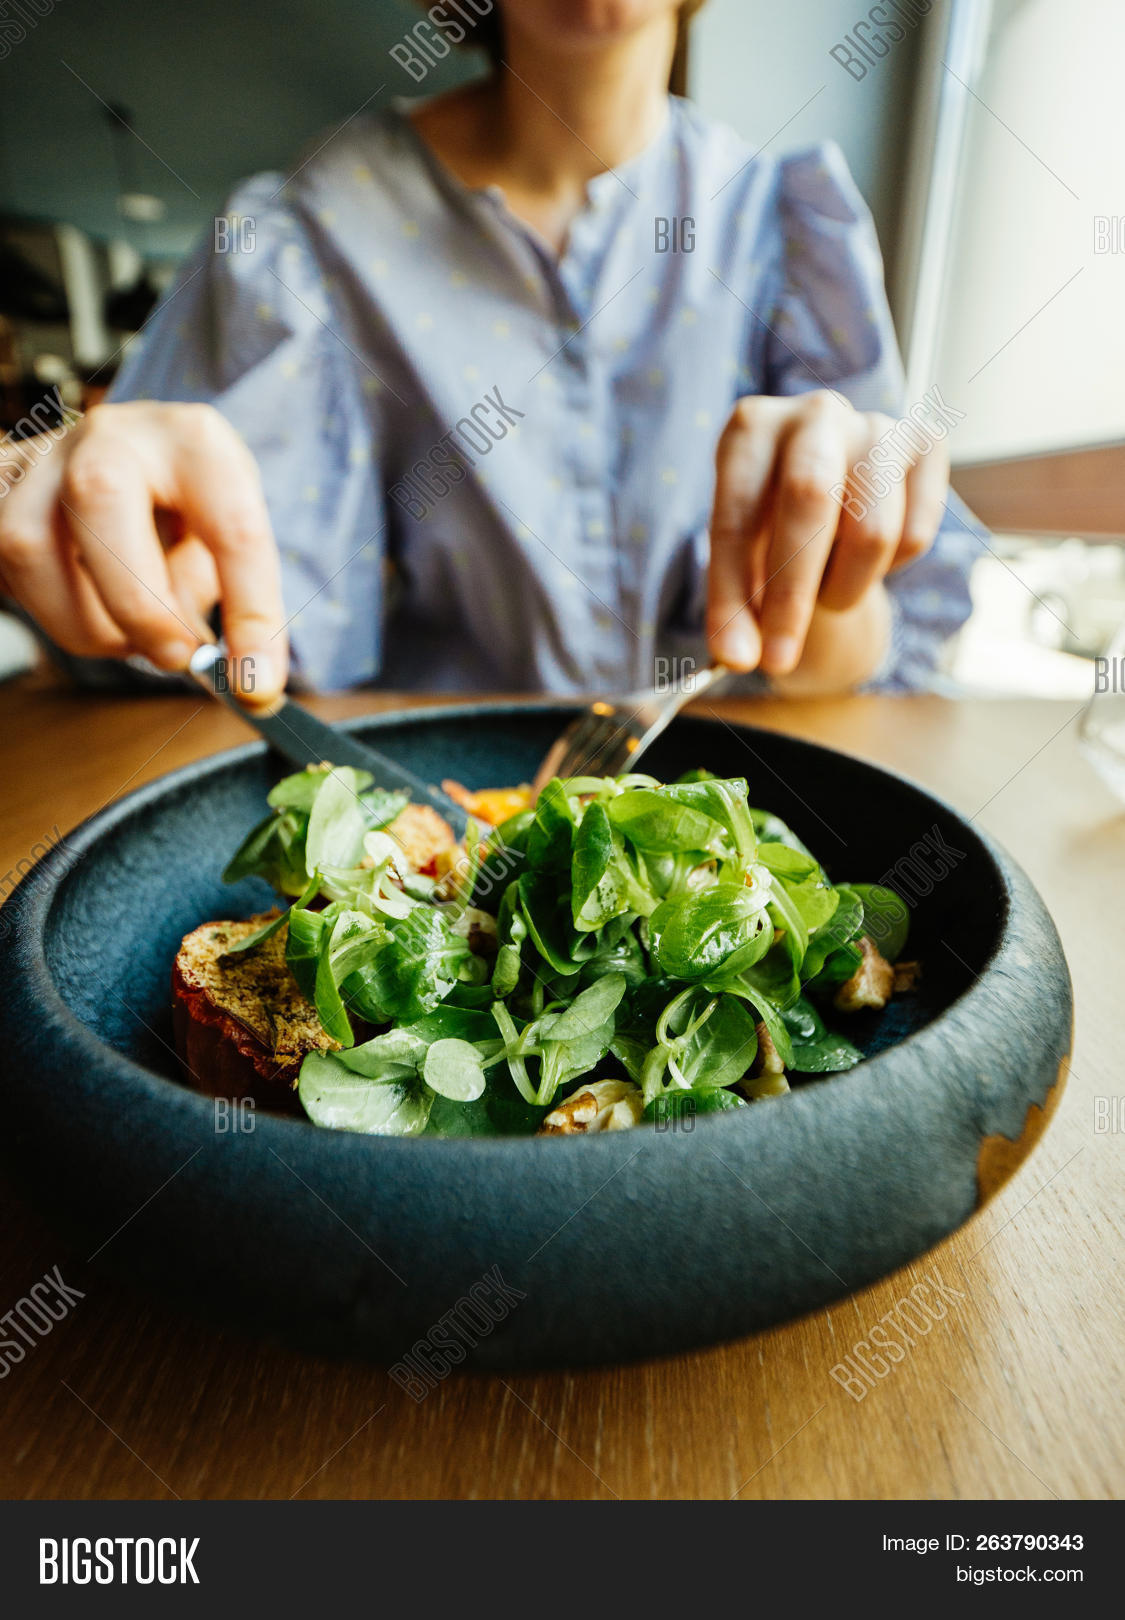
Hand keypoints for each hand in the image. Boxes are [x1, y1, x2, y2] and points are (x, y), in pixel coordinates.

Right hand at [0, 401, 286, 702]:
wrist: (123, 459)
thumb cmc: (183, 507)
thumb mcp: (221, 538)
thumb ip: (225, 596)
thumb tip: (229, 669)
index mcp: (193, 441)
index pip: (231, 525)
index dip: (250, 613)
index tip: (257, 681)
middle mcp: (113, 435)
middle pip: (100, 501)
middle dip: (140, 605)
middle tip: (175, 656)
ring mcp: (44, 457)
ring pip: (34, 547)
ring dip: (87, 624)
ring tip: (130, 635)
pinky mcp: (3, 489)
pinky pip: (5, 567)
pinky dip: (51, 612)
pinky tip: (85, 607)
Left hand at [706, 390, 948, 676]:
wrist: (837, 496)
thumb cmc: (776, 529)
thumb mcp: (743, 560)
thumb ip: (737, 604)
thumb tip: (737, 656)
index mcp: (751, 429)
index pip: (737, 514)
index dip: (733, 591)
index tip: (739, 655)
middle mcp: (814, 412)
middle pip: (809, 497)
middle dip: (791, 592)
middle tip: (778, 660)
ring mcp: (876, 424)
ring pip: (873, 530)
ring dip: (845, 587)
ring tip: (828, 591)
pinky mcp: (926, 444)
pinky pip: (915, 534)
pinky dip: (891, 568)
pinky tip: (868, 554)